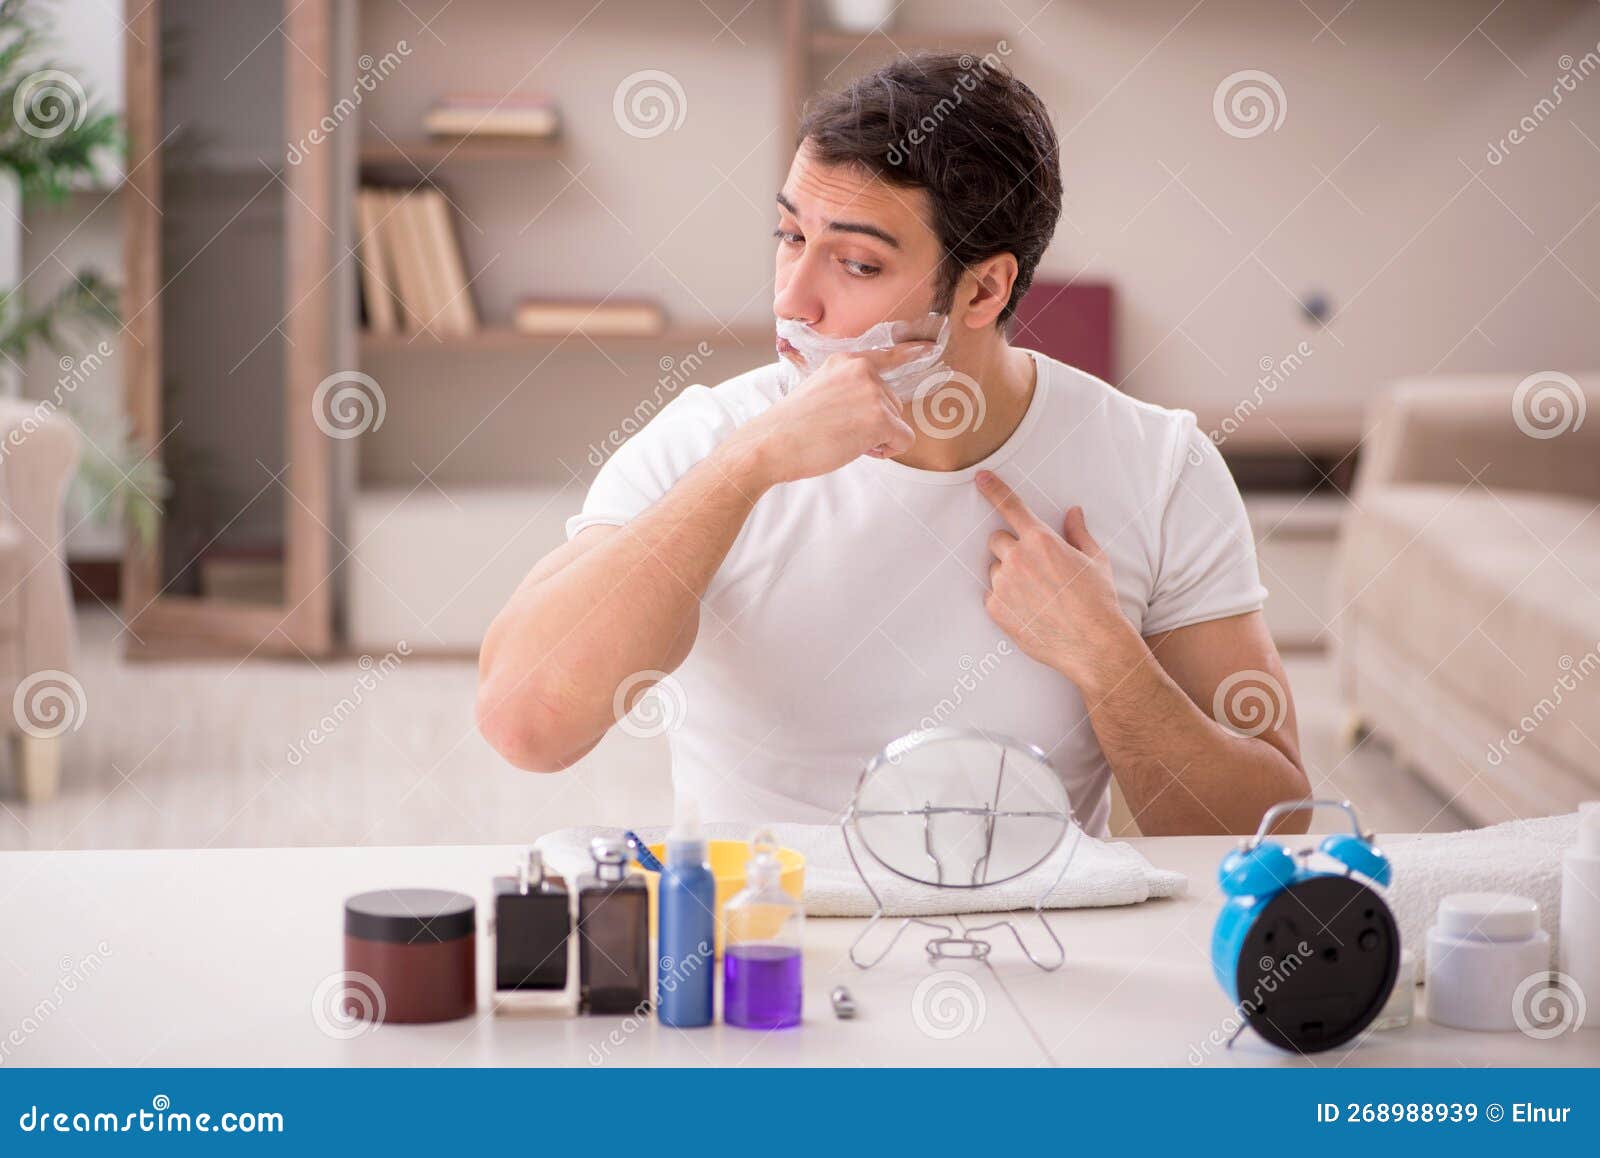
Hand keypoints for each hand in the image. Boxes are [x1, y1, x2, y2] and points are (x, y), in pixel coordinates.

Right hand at [725, 343, 928, 485]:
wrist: (771, 443)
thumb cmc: (791, 427)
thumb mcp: (820, 392)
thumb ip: (848, 390)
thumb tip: (875, 409)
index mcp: (846, 362)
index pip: (887, 354)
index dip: (911, 352)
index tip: (930, 347)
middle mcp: (863, 371)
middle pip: (893, 403)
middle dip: (874, 424)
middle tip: (839, 432)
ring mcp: (872, 392)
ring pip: (898, 424)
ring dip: (877, 439)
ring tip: (841, 438)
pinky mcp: (879, 417)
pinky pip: (903, 440)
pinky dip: (885, 451)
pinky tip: (856, 448)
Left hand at [977, 470, 1139, 688]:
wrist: (1093, 644)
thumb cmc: (1098, 600)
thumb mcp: (1095, 560)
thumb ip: (1078, 532)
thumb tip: (1073, 511)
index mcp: (1041, 540)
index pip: (1011, 507)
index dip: (993, 489)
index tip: (979, 477)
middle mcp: (1018, 558)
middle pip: (997, 540)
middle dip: (1011, 549)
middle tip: (1034, 569)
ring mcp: (1004, 584)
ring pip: (995, 568)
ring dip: (1008, 575)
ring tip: (1036, 595)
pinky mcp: (995, 609)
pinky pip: (992, 594)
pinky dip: (1005, 600)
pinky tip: (1028, 611)